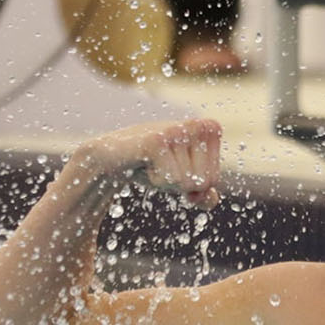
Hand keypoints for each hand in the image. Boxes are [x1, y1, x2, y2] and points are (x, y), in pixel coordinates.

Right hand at [68, 118, 222, 207]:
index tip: (173, 165)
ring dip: (166, 181)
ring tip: (152, 162)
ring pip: (187, 182)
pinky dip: (156, 179)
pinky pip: (172, 180)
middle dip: (179, 183)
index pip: (212, 180)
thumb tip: (211, 199)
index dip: (191, 183)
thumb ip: (202, 192)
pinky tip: (145, 162)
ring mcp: (179, 130)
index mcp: (211, 130)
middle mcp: (199, 126)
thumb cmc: (150, 164)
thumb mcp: (182, 179)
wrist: (112, 156)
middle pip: (203, 182)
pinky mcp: (159, 140)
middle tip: (160, 164)